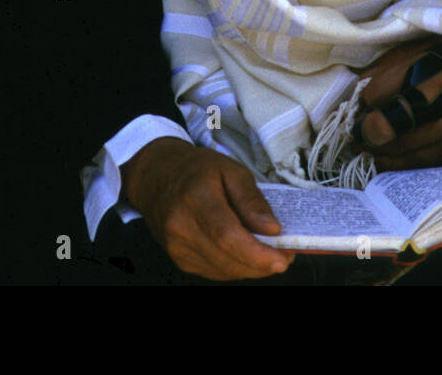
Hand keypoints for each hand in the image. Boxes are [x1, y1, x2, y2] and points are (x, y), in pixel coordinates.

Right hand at [120, 137, 294, 280]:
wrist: (157, 177)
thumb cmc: (196, 170)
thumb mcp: (231, 170)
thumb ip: (252, 200)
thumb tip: (272, 229)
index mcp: (195, 197)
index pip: (227, 236)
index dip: (257, 253)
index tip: (282, 258)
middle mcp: (180, 225)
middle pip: (226, 258)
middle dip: (261, 264)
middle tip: (284, 256)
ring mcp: (176, 245)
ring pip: (222, 270)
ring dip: (251, 268)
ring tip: (269, 254)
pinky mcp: (178, 258)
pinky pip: (214, 272)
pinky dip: (235, 267)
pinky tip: (245, 255)